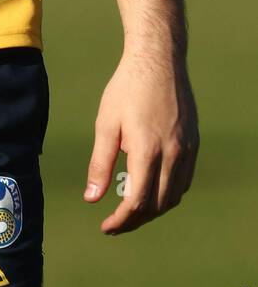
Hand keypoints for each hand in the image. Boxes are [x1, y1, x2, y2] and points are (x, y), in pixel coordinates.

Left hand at [83, 50, 198, 233]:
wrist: (158, 60)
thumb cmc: (127, 88)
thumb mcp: (106, 123)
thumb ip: (100, 163)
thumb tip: (91, 198)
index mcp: (147, 150)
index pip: (137, 202)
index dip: (121, 220)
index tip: (106, 226)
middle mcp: (173, 154)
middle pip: (157, 205)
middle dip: (136, 220)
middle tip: (115, 222)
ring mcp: (187, 150)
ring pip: (174, 196)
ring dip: (153, 209)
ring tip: (131, 209)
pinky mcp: (194, 144)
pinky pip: (184, 181)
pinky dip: (169, 193)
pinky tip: (153, 190)